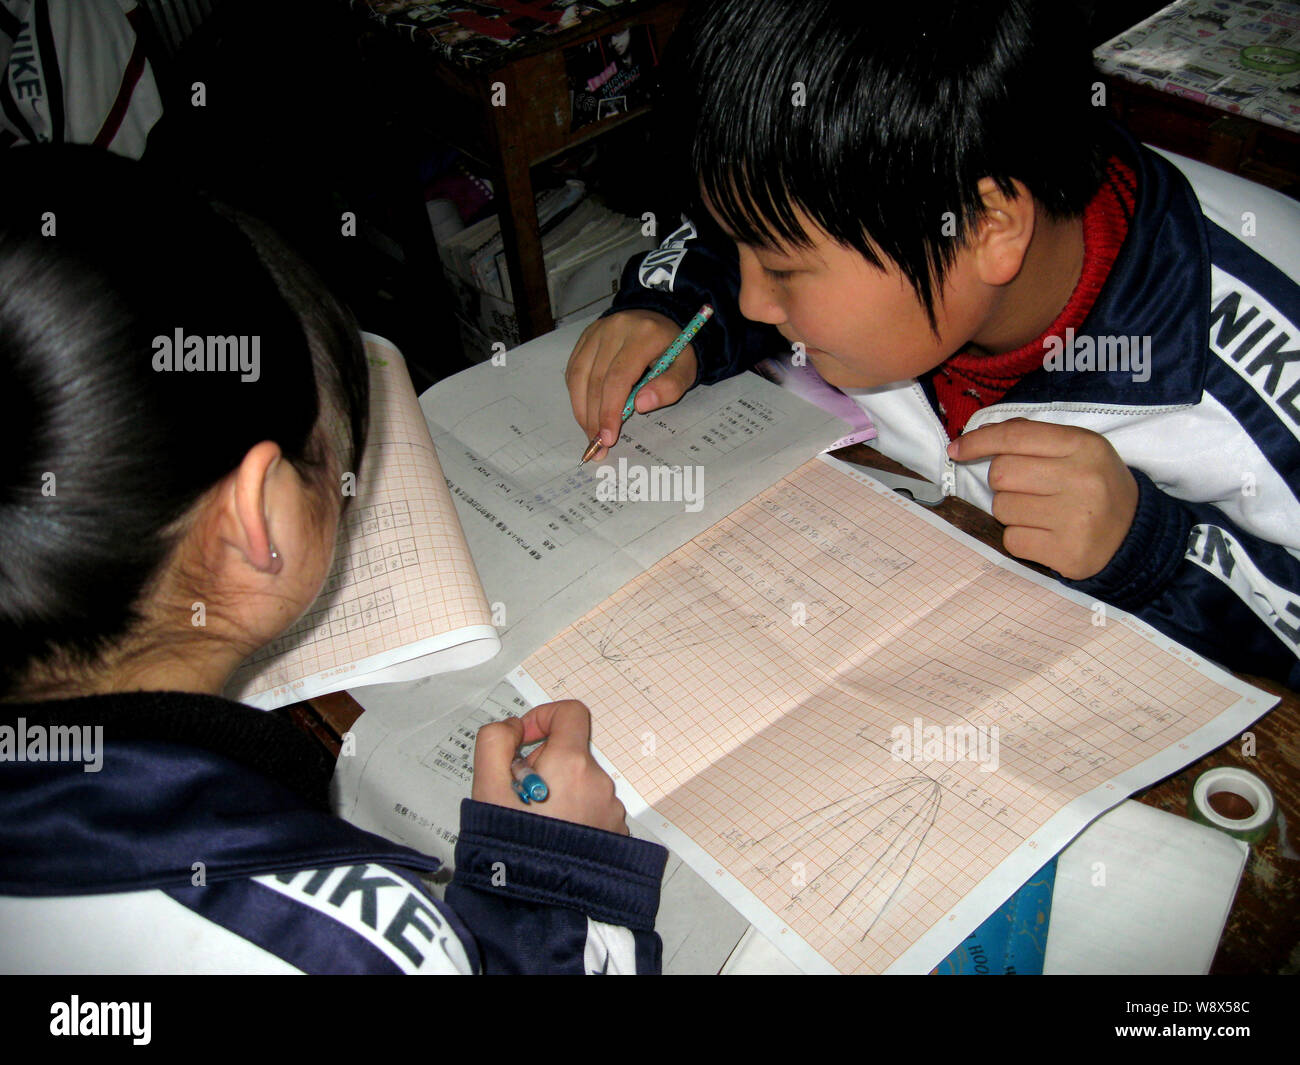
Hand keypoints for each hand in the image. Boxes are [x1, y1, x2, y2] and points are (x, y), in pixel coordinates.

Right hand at [471, 700, 627, 834]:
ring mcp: (611, 809)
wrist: (541, 907)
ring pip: (580, 783)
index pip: (570, 712)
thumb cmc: (512, 849)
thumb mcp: (487, 789)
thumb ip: (494, 742)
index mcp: (571, 764)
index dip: (542, 717)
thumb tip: (513, 727)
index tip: (523, 742)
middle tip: (518, 797)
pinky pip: (591, 808)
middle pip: (571, 752)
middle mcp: (599, 782)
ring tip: (534, 823)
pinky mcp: (616, 833)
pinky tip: (552, 839)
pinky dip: (572, 815)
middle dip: (543, 765)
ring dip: (558, 793)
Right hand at [565, 310, 697, 460]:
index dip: (610, 411)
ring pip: (578, 375)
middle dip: (594, 416)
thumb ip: (670, 387)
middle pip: (595, 379)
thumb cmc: (674, 348)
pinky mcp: (586, 336)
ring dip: (581, 409)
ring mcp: (597, 330)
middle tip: (597, 444)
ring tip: (589, 432)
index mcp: (642, 335)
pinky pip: (574, 368)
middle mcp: (615, 328)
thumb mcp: (685, 367)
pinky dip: (577, 394)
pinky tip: (586, 411)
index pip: (618, 377)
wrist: (662, 318)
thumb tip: (641, 405)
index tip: (608, 438)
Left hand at [947, 418, 1138, 579]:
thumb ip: (1033, 438)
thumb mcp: (1077, 449)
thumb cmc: (1095, 486)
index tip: (957, 449)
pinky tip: (1044, 534)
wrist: (1135, 534)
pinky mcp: (1066, 553)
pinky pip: (1011, 540)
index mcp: (1083, 446)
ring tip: (1042, 513)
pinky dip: (1020, 538)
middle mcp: (1081, 479)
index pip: (1015, 436)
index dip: (979, 441)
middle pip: (1001, 474)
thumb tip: (979, 436)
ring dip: (1011, 512)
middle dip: (1003, 482)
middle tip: (1029, 490)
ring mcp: (1075, 519)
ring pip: (1002, 508)